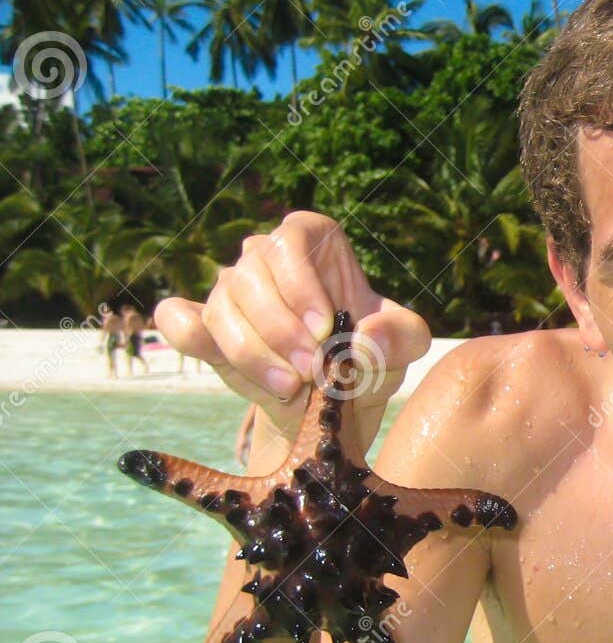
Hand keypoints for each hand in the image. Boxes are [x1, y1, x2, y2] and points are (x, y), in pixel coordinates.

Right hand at [153, 211, 429, 443]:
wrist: (336, 403)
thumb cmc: (370, 356)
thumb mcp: (403, 346)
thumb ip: (401, 335)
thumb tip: (367, 336)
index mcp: (313, 241)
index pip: (292, 239)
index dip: (302, 283)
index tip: (323, 328)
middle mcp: (265, 257)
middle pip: (252, 274)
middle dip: (281, 330)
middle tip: (311, 371)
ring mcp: (231, 291)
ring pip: (222, 307)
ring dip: (253, 352)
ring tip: (291, 386)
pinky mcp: (207, 326)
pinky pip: (178, 319)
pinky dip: (188, 335)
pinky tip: (216, 356)